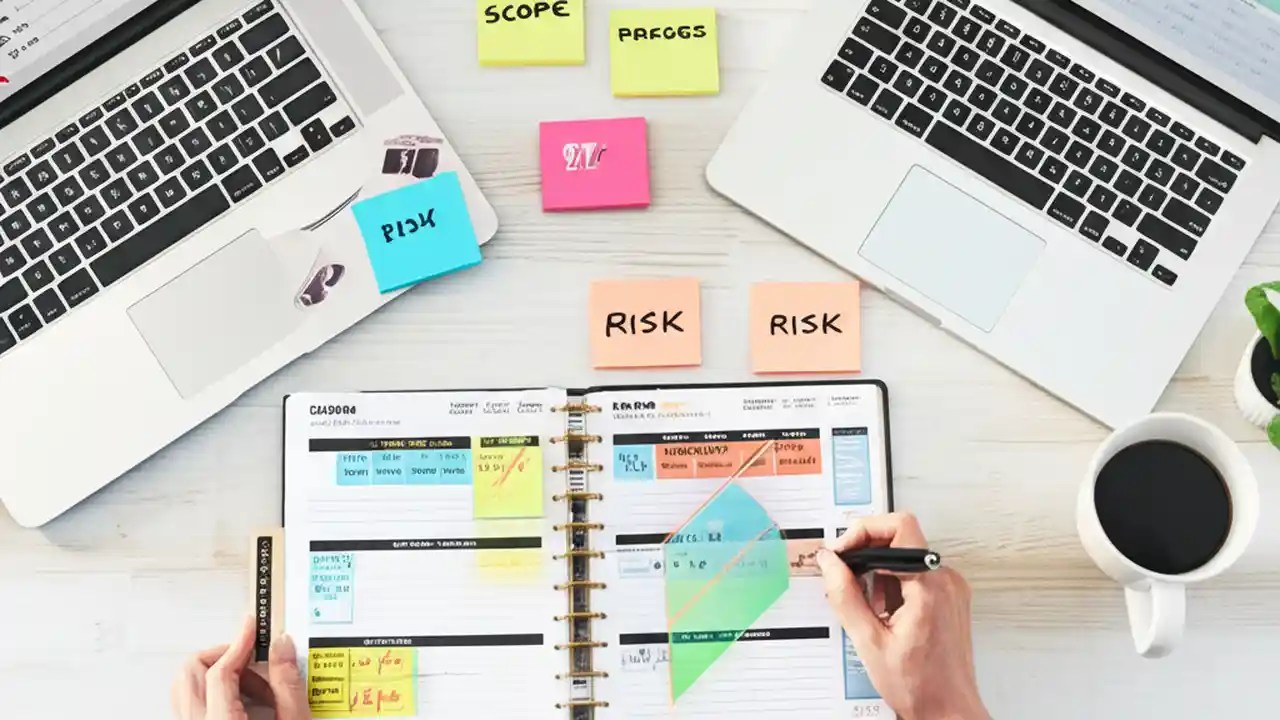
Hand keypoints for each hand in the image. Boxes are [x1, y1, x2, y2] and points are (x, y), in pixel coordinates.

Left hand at [172, 614, 310, 719]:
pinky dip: (215, 691)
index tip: (251, 627)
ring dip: (219, 674)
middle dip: (224, 655)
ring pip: (186, 686)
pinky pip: (192, 702)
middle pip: (191, 672)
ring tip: (253, 681)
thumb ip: (289, 685)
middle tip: (252, 653)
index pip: (219, 671)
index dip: (238, 643)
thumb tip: (283, 648)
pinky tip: (244, 698)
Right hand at [817, 513, 986, 719]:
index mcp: (929, 587)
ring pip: (905, 557)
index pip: (898, 527)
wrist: (947, 710)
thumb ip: (844, 595)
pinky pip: (916, 573)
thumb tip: (829, 563)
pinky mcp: (950, 597)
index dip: (862, 531)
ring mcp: (951, 588)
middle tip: (844, 575)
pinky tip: (884, 612)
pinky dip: (893, 584)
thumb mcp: (869, 640)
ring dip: (878, 572)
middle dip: (866, 554)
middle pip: (900, 539)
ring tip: (869, 606)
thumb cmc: (918, 685)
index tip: (842, 551)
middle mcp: (946, 580)